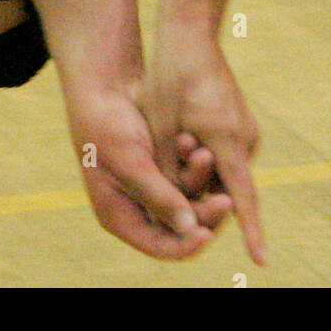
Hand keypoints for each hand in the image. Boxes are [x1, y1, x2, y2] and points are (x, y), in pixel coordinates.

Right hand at [61, 80, 233, 259]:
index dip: (185, 245)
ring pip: (190, 197)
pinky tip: (192, 141)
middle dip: (203, 212)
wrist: (103, 85)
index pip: (159, 246)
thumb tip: (190, 229)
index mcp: (119, 215)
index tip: (206, 234)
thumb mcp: (129, 161)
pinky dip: (193, 161)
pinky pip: (188, 172)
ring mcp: (154, 185)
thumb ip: (159, 195)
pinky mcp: (166, 164)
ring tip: (204, 154)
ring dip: (199, 179)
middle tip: (226, 200)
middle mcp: (138, 206)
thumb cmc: (105, 123)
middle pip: (182, 226)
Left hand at [143, 33, 265, 265]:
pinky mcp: (240, 121)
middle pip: (225, 184)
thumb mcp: (161, 126)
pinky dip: (205, 156)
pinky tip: (182, 131)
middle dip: (201, 189)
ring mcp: (246, 128)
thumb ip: (168, 171)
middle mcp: (246, 137)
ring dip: (199, 170)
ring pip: (223, 169)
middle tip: (174, 159)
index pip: (243, 197)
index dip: (252, 231)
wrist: (191, 33)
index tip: (261, 261)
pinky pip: (224, 153)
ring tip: (174, 135)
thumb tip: (172, 210)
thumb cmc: (171, 76)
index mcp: (228, 138)